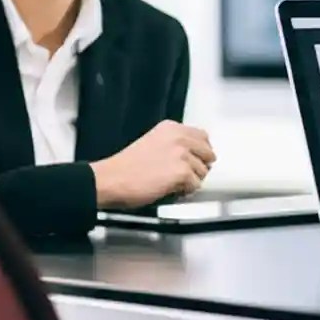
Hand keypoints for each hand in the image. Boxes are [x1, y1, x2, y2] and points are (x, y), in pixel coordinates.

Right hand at [90, 121, 216, 208]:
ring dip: (191, 181)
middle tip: (185, 176)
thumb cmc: (126, 167)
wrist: (111, 179)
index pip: (202, 137)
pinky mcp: (182, 171)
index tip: (195, 160)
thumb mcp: (153, 143)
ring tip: (173, 183)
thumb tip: (194, 156)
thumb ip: (174, 144)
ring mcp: (181, 154)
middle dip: (199, 166)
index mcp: (171, 128)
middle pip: (208, 153)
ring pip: (203, 172)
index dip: (200, 152)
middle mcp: (179, 137)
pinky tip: (172, 190)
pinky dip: (186, 191)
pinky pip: (196, 185)